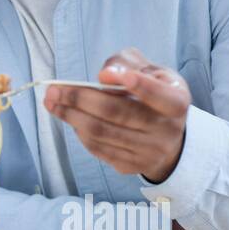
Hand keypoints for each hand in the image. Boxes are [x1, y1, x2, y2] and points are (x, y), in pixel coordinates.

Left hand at [42, 47, 189, 182]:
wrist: (167, 135)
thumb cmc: (153, 92)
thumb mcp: (150, 71)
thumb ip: (127, 64)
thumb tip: (104, 75)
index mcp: (176, 102)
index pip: (159, 95)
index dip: (138, 85)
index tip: (105, 75)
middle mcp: (167, 130)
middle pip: (117, 113)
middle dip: (79, 99)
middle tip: (53, 89)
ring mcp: (149, 152)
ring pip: (102, 132)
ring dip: (70, 115)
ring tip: (52, 102)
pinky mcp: (132, 166)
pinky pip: (98, 148)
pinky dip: (79, 131)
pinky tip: (70, 117)